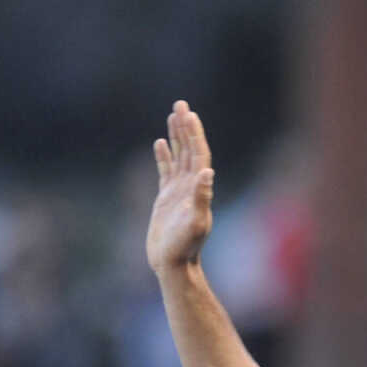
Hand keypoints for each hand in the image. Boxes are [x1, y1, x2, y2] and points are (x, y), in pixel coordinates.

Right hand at [146, 99, 215, 274]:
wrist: (173, 263)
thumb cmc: (184, 246)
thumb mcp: (195, 222)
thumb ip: (201, 198)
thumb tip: (207, 172)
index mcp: (199, 187)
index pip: (198, 153)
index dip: (194, 134)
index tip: (189, 114)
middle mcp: (191, 185)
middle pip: (189, 149)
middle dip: (185, 126)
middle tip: (180, 103)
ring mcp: (178, 191)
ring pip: (178, 156)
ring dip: (176, 136)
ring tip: (172, 114)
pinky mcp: (166, 198)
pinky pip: (166, 170)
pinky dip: (164, 155)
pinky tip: (160, 142)